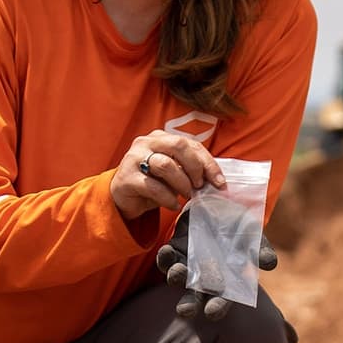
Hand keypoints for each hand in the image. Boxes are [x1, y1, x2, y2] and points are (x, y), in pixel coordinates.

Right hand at [110, 133, 225, 221]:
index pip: (190, 143)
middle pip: (178, 145)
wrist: (122, 197)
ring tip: (187, 195)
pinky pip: (153, 187)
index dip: (208, 162)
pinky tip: (173, 204)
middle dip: (195, 167)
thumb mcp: (173, 173)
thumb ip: (190, 169)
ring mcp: (133, 158)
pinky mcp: (126, 178)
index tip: (219, 181)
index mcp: (161, 137)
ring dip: (182, 183)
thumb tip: (216, 180)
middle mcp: (146, 143)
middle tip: (199, 186)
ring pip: (165, 165)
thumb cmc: (152, 183)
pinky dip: (168, 198)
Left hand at [156, 209, 278, 319]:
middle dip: (190, 304)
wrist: (219, 204)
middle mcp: (204, 278)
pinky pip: (166, 258)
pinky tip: (166, 251)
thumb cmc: (240, 225)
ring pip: (178, 277)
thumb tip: (271, 264)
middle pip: (196, 296)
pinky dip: (165, 256)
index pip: (222, 300)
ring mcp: (187, 265)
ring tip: (177, 273)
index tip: (212, 312)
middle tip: (185, 311)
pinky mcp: (174, 249)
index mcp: (226, 281)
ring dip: (176, 276)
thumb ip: (260, 250)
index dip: (218, 306)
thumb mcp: (253, 235)